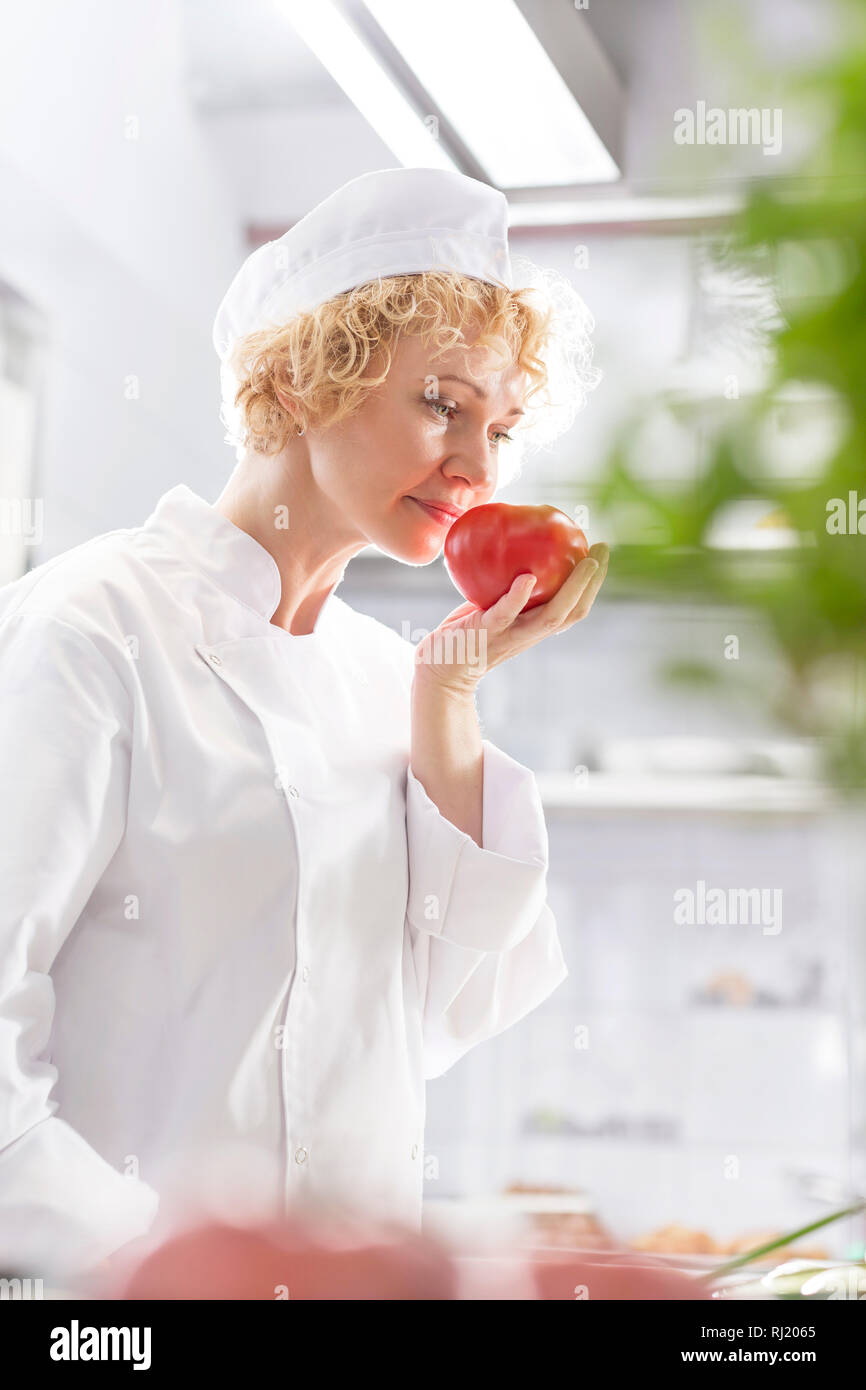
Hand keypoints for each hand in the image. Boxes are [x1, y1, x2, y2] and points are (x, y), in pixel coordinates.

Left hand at [414, 542, 608, 694]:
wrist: (439, 668)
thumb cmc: (464, 633)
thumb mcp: (490, 606)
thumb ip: (504, 586)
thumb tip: (511, 544)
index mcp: (533, 628)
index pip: (573, 608)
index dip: (592, 584)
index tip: (600, 554)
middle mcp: (528, 634)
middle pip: (573, 611)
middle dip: (593, 581)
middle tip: (602, 549)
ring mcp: (509, 636)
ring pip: (551, 617)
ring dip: (573, 589)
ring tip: (584, 561)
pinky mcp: (485, 633)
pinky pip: (505, 614)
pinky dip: (518, 597)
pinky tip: (528, 578)